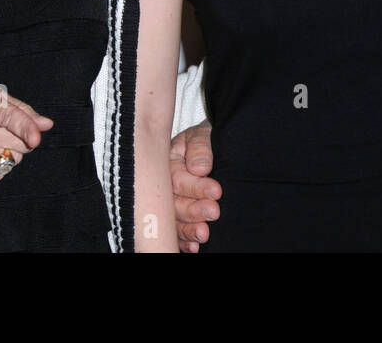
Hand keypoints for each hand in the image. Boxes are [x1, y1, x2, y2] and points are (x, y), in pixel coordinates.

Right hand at [169, 121, 219, 252]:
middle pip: (173, 203)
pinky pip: (176, 232)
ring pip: (174, 221)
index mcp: (167, 162)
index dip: (196, 187)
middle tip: (213, 212)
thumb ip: (200, 147)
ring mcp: (171, 202)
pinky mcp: (179, 217)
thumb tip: (199, 168)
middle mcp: (166, 185)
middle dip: (193, 210)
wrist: (215, 143)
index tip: (216, 191)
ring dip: (188, 229)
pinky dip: (185, 241)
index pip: (177, 179)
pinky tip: (195, 246)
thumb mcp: (203, 135)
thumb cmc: (207, 138)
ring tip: (204, 234)